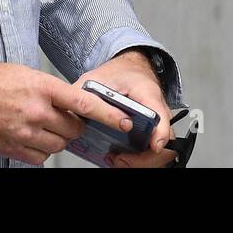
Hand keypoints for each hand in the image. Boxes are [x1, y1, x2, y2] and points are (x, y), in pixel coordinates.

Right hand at [0, 60, 134, 164]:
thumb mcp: (24, 74)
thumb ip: (49, 89)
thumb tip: (69, 104)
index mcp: (41, 86)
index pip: (83, 103)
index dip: (108, 114)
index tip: (124, 120)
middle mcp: (36, 110)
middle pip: (73, 128)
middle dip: (74, 125)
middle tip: (63, 118)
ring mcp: (24, 131)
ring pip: (59, 145)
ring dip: (57, 138)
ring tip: (41, 125)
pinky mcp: (14, 147)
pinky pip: (40, 157)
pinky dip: (40, 150)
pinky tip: (30, 137)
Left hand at [73, 50, 177, 166]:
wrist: (131, 70)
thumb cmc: (120, 74)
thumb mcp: (98, 78)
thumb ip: (83, 93)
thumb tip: (68, 107)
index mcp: (146, 92)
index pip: (160, 114)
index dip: (160, 132)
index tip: (153, 145)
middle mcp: (157, 110)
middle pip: (165, 141)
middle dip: (144, 158)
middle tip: (120, 159)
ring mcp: (158, 124)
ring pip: (161, 151)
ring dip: (140, 162)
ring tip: (117, 160)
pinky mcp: (154, 133)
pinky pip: (153, 152)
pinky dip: (140, 160)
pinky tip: (122, 158)